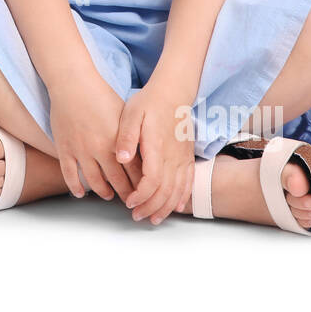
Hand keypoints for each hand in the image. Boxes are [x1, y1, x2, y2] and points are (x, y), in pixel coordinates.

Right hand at [48, 72, 136, 202]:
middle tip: (131, 199)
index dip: (141, 184)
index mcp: (118, 141)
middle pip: (117, 181)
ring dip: (104, 192)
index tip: (145, 191)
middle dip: (126, 193)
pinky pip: (70, 175)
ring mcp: (81, 151)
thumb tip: (142, 153)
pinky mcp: (65, 149)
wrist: (73, 84)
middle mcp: (100, 150)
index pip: (135, 171)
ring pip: (94, 182)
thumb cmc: (100, 95)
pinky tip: (80, 193)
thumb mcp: (123, 115)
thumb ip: (131, 136)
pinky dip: (75, 187)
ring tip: (109, 195)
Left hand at [118, 86, 195, 223]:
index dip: (142, 196)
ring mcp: (182, 157)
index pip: (153, 180)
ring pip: (178, 190)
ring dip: (166, 207)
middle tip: (136, 216)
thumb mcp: (131, 115)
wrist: (173, 93)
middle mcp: (173, 156)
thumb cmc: (149, 103)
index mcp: (157, 147)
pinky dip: (182, 197)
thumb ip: (126, 137)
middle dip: (150, 207)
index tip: (129, 202)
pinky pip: (189, 182)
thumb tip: (121, 158)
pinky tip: (176, 207)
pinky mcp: (187, 157)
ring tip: (153, 219)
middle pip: (165, 191)